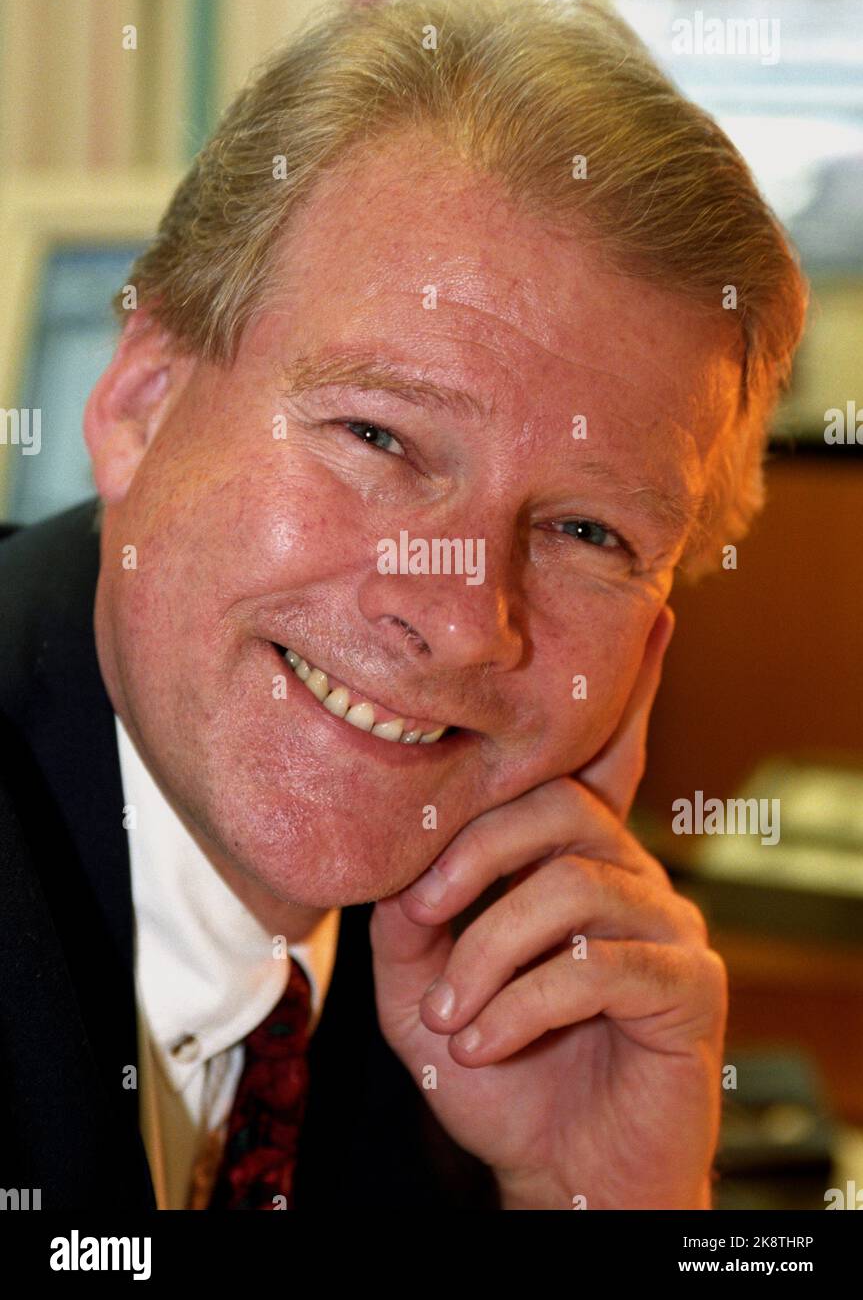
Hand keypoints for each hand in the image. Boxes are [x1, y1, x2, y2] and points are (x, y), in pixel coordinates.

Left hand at [369, 606, 727, 1208]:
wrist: (554, 1168)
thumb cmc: (498, 1066)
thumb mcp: (426, 980)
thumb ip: (417, 908)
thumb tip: (404, 855)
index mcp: (570, 859)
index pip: (598, 760)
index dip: (630, 689)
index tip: (654, 617)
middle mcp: (626, 872)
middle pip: (559, 807)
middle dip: (473, 856)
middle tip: (418, 920)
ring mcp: (663, 922)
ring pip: (571, 885)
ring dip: (487, 951)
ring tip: (450, 1016)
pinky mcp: (686, 982)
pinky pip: (594, 964)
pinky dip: (520, 1004)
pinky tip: (485, 1041)